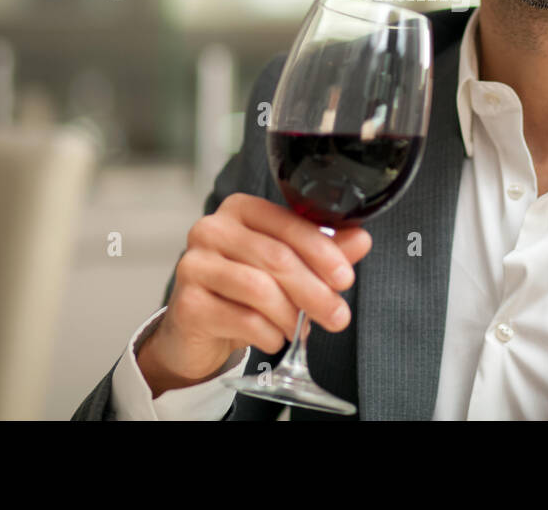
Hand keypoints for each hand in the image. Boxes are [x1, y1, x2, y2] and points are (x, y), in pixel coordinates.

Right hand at [136, 193, 372, 396]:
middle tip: (338, 316)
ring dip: (291, 316)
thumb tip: (360, 239)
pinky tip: (274, 337)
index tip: (345, 277)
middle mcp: (211, 229)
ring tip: (300, 329)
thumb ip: (322, 250)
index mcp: (240, 209)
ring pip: (259, 289)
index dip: (322, 251)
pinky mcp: (187, 303)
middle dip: (315, 291)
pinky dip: (269, 334)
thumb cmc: (244, 289)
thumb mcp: (286, 266)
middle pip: (276, 257)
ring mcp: (194, 265)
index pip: (288, 223)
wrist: (199, 327)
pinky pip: (242, 319)